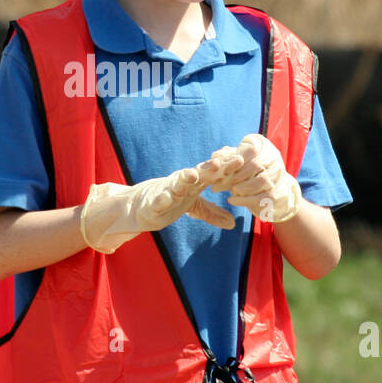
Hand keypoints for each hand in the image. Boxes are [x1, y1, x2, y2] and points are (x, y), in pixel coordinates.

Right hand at [79, 152, 242, 254]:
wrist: (137, 207)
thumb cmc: (168, 202)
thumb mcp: (192, 207)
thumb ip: (211, 213)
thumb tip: (233, 223)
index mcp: (193, 183)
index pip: (213, 173)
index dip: (227, 167)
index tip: (244, 159)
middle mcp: (181, 182)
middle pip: (199, 173)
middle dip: (212, 168)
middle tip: (226, 161)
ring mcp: (166, 191)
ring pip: (177, 183)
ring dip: (185, 178)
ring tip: (194, 175)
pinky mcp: (152, 203)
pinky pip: (157, 201)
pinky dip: (161, 199)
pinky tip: (165, 199)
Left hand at [209, 133, 301, 223]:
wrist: (275, 190)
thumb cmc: (251, 172)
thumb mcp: (239, 161)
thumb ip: (227, 157)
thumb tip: (214, 159)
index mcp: (264, 146)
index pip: (251, 149)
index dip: (235, 160)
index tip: (222, 170)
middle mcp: (274, 159)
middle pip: (255, 165)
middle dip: (236, 175)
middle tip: (221, 183)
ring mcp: (278, 176)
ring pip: (260, 181)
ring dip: (242, 187)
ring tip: (231, 190)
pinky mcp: (277, 194)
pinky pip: (261, 197)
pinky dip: (243, 200)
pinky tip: (232, 199)